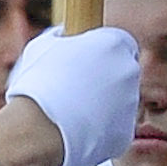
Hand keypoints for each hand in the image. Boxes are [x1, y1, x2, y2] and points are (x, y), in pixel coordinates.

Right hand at [6, 25, 141, 165]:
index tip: (87, 63)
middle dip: (105, 79)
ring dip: (101, 104)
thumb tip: (62, 34)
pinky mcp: (126, 131)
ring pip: (120, 101)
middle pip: (123, 72)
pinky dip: (98, 129)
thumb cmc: (34, 84)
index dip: (103, 54)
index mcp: (114, 43)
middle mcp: (130, 69)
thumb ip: (61, 37)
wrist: (34, 130)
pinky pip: (113, 127)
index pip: (122, 43)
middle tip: (76, 88)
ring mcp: (132, 102)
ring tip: (70, 112)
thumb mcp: (40, 47)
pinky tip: (74, 130)